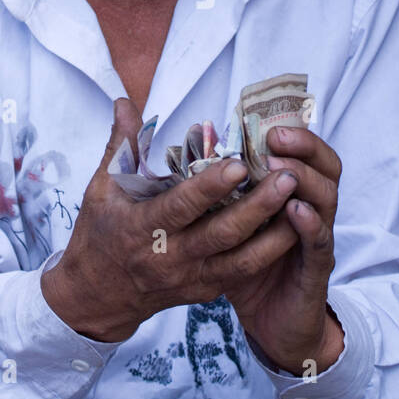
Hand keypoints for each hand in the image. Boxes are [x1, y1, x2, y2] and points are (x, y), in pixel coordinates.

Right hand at [41, 98, 304, 342]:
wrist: (97, 297)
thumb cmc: (99, 234)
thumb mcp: (100, 188)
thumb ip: (121, 145)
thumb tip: (124, 101)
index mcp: (140, 228)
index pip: (180, 207)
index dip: (210, 188)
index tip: (238, 164)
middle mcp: (169, 258)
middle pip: (221, 234)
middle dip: (258, 207)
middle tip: (289, 177)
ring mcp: (190, 278)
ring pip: (241, 260)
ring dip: (274, 233)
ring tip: (302, 202)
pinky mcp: (205, 290)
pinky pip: (242, 273)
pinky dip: (268, 253)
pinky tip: (292, 227)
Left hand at [224, 124, 343, 377]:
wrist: (274, 323)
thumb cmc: (249, 267)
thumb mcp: (233, 223)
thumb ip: (221, 187)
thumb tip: (189, 146)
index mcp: (292, 196)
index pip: (306, 153)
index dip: (293, 134)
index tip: (266, 120)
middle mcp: (312, 211)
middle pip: (325, 168)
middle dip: (304, 148)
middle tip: (276, 136)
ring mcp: (317, 239)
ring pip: (325, 200)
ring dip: (306, 181)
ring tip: (282, 169)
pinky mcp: (317, 270)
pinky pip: (318, 244)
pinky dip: (310, 225)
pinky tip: (295, 212)